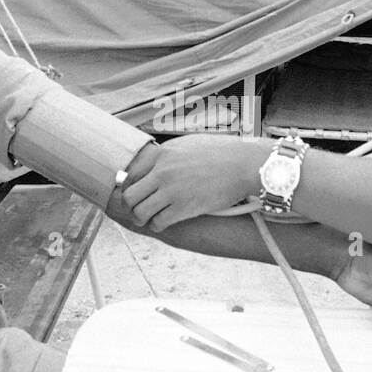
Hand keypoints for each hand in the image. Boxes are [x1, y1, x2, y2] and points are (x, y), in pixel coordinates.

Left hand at [122, 135, 268, 230]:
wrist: (242, 165)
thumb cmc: (220, 154)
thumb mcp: (188, 145)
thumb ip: (168, 154)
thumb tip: (153, 165)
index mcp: (162, 155)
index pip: (131, 175)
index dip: (131, 187)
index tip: (138, 194)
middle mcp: (162, 172)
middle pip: (129, 195)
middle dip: (131, 206)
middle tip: (139, 210)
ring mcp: (172, 191)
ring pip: (139, 212)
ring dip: (142, 219)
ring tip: (149, 219)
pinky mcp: (184, 208)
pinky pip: (158, 222)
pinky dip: (157, 226)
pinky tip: (163, 223)